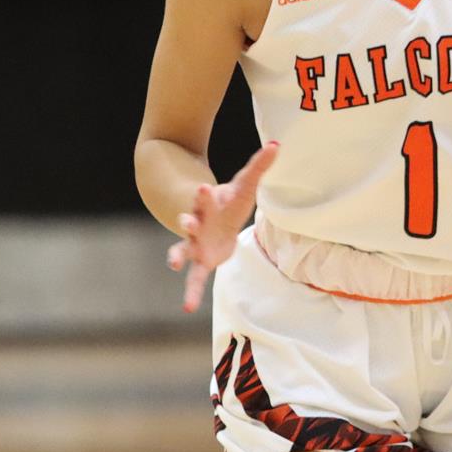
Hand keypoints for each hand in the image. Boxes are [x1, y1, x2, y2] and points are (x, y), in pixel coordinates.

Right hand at [165, 141, 278, 312]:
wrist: (218, 219)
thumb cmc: (231, 201)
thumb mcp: (247, 185)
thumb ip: (259, 166)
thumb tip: (278, 144)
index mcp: (208, 204)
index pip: (205, 198)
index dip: (204, 195)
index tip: (205, 188)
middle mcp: (197, 223)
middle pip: (190, 220)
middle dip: (187, 219)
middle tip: (185, 220)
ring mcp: (195, 243)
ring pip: (182, 249)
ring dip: (176, 254)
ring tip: (173, 263)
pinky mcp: (201, 261)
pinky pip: (194, 278)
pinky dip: (191, 292)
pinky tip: (187, 307)